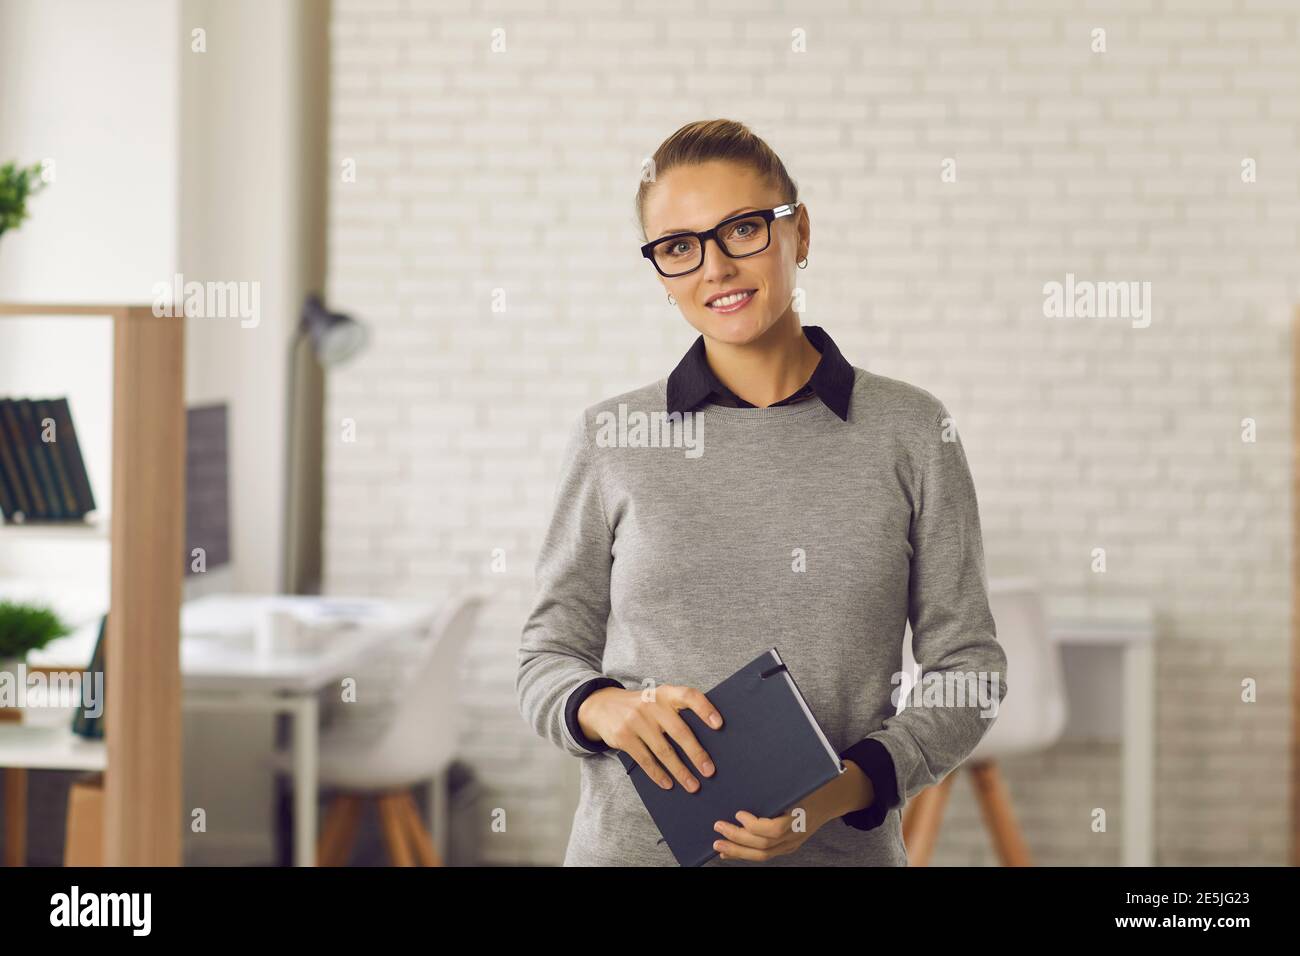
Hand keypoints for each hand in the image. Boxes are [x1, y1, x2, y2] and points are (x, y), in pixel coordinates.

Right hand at [578, 684, 722, 791]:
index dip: (705, 708)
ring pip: (663, 751)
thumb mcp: (658, 700)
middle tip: (709, 771)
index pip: (689, 696)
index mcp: (665, 693)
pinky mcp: (623, 736)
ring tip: (693, 785)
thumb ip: (676, 712)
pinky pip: (645, 760)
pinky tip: (668, 784)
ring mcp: (636, 720)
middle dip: (696, 754)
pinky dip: (658, 774)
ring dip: (680, 771)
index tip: (719, 725)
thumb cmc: (642, 707)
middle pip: (679, 731)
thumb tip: (707, 742)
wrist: (602, 705)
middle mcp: (652, 704)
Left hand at [711, 760, 874, 861]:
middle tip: (717, 826)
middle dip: (738, 837)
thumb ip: (779, 775)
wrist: (833, 796)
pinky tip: (729, 851)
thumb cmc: (812, 781)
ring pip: (763, 854)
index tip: (738, 813)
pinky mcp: (788, 846)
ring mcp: (793, 842)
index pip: (774, 829)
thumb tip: (749, 760)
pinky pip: (766, 854)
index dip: (753, 825)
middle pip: (764, 844)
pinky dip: (745, 854)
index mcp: (799, 813)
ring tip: (718, 844)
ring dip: (738, 850)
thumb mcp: (800, 775)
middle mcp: (797, 832)